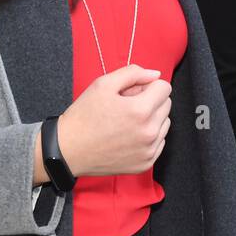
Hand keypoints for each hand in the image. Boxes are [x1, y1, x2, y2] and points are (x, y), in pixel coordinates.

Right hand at [57, 65, 171, 176]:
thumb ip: (133, 73)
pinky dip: (148, 136)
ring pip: (164, 123)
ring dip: (151, 118)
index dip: (147, 85)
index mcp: (140, 111)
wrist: (68, 149)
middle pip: (166, 105)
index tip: (132, 92)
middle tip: (126, 106)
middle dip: (150, 100)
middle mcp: (149, 132)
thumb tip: (155, 74)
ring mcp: (149, 150)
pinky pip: (159, 142)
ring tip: (126, 122)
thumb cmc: (84, 116)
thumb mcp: (103, 84)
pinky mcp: (146, 163)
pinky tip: (128, 136)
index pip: (165, 88)